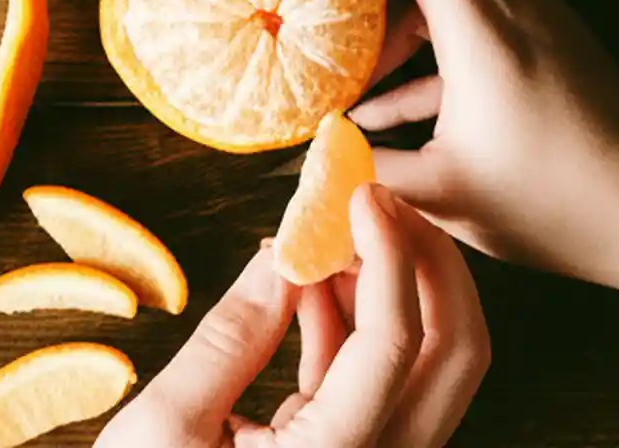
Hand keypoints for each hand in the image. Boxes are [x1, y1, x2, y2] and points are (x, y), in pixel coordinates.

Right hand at [96, 184, 488, 447]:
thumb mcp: (166, 426)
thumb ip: (230, 337)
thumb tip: (280, 253)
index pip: (395, 344)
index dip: (388, 255)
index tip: (361, 194)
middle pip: (452, 354)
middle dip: (425, 263)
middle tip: (379, 203)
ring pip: (428, 363)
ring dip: (395, 286)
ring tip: (337, 233)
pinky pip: (381, 380)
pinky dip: (358, 323)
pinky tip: (313, 285)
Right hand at [302, 0, 618, 284]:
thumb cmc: (558, 202)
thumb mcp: (445, 194)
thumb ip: (368, 169)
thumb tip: (315, 160)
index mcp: (482, 29)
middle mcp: (512, 7)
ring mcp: (535, 23)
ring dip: (394, 13)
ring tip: (345, 58)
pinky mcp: (548, 47)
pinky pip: (472, 25)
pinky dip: (427, 49)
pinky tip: (390, 104)